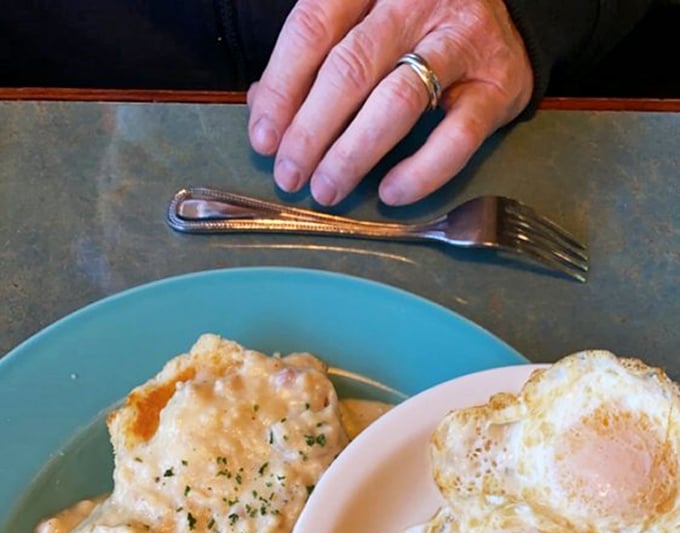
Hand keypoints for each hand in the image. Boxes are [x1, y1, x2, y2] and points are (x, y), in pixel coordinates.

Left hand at [247, 0, 533, 206]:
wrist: (508, 15)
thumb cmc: (418, 22)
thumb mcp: (362, 20)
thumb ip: (313, 57)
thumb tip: (264, 109)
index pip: (314, 27)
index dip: (283, 87)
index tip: (263, 138)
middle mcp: (416, 1)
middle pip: (351, 68)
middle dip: (312, 130)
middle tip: (290, 175)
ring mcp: (461, 41)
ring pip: (398, 101)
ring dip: (354, 153)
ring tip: (327, 190)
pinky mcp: (498, 85)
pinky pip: (458, 135)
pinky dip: (421, 170)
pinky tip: (390, 192)